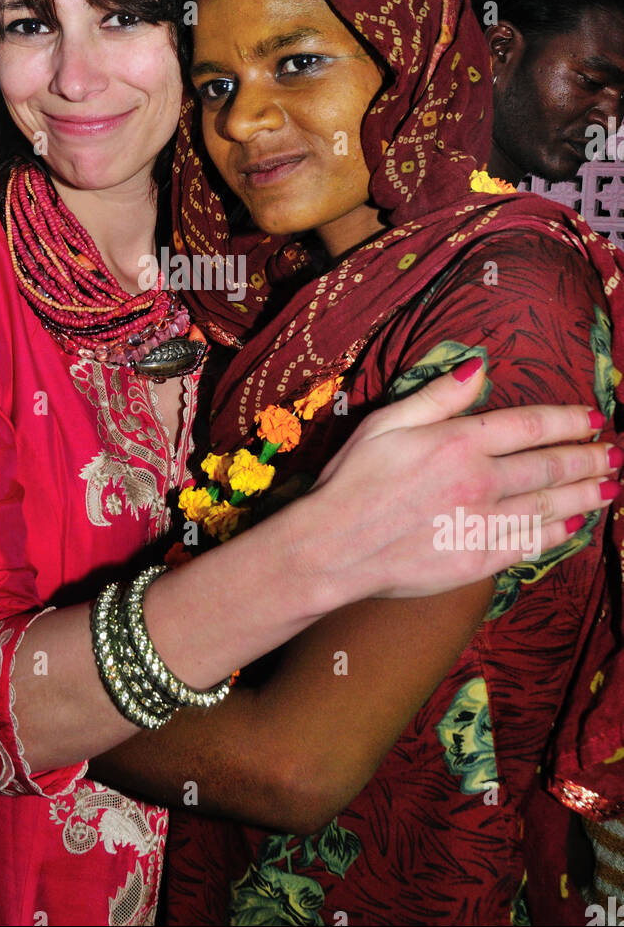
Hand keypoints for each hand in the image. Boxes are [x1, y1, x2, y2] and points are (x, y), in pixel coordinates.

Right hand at [289, 357, 617, 604]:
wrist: (332, 547)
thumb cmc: (351, 481)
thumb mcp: (386, 422)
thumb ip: (438, 396)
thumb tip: (480, 366)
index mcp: (459, 442)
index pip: (531, 425)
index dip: (568, 421)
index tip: (593, 419)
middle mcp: (480, 481)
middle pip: (550, 467)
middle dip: (589, 458)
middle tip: (615, 454)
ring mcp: (482, 523)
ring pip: (549, 506)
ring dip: (586, 495)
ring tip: (611, 487)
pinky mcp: (478, 560)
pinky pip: (530, 543)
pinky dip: (559, 533)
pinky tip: (576, 526)